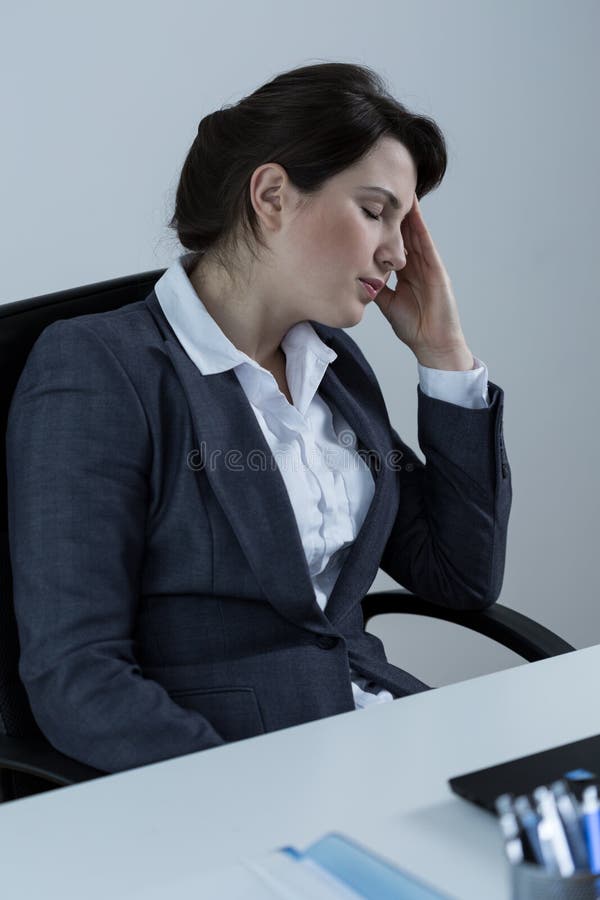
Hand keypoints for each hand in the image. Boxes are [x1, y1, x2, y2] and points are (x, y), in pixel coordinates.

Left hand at [373, 194, 471, 367]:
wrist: (433, 344)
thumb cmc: (414, 326)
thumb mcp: (387, 303)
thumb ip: (376, 287)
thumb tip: (355, 275)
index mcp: (405, 270)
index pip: (391, 241)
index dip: (380, 223)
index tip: (367, 204)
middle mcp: (417, 263)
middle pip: (402, 230)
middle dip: (393, 209)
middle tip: (380, 184)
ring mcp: (428, 264)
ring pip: (414, 230)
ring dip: (406, 209)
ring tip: (396, 186)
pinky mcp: (437, 269)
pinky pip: (426, 242)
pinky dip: (418, 225)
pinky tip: (412, 209)